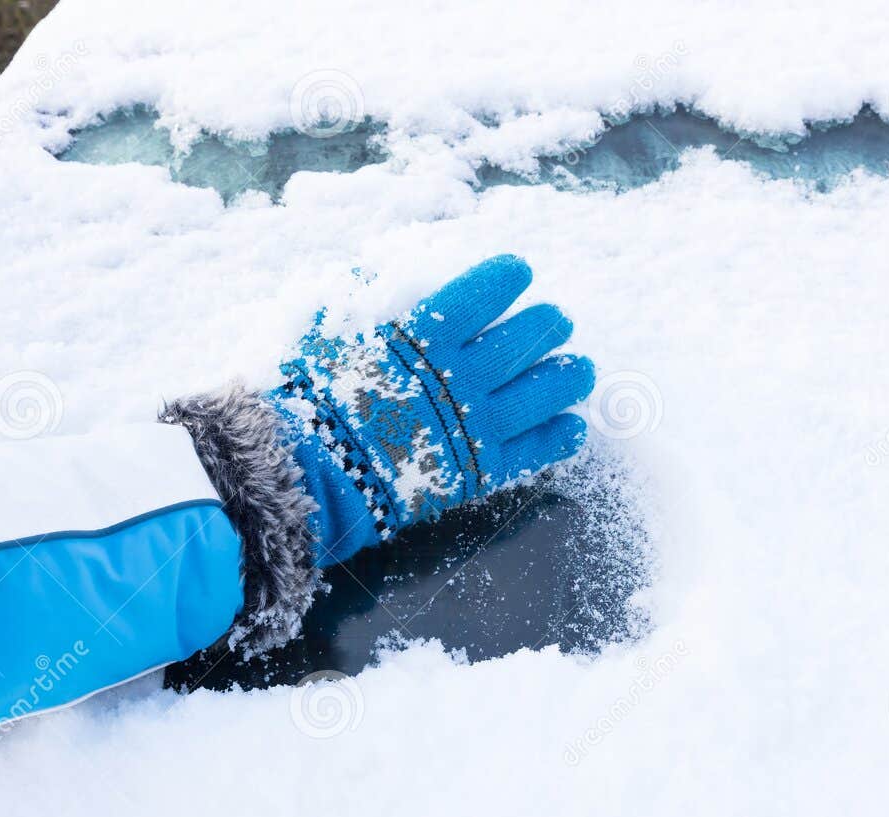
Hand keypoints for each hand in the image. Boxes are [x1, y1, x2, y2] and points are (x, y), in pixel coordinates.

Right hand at [271, 254, 592, 564]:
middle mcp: (462, 374)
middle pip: (525, 340)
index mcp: (427, 332)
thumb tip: (375, 274)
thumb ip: (360, 296)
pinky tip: (574, 426)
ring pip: (543, 393)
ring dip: (567, 377)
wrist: (308, 471)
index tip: (519, 272)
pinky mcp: (481, 471)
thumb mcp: (326, 328)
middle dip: (547, 325)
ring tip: (581, 368)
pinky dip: (558, 437)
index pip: (484, 292)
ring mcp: (476, 424)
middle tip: (558, 322)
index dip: (507, 277)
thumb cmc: (309, 395)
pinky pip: (534, 452)